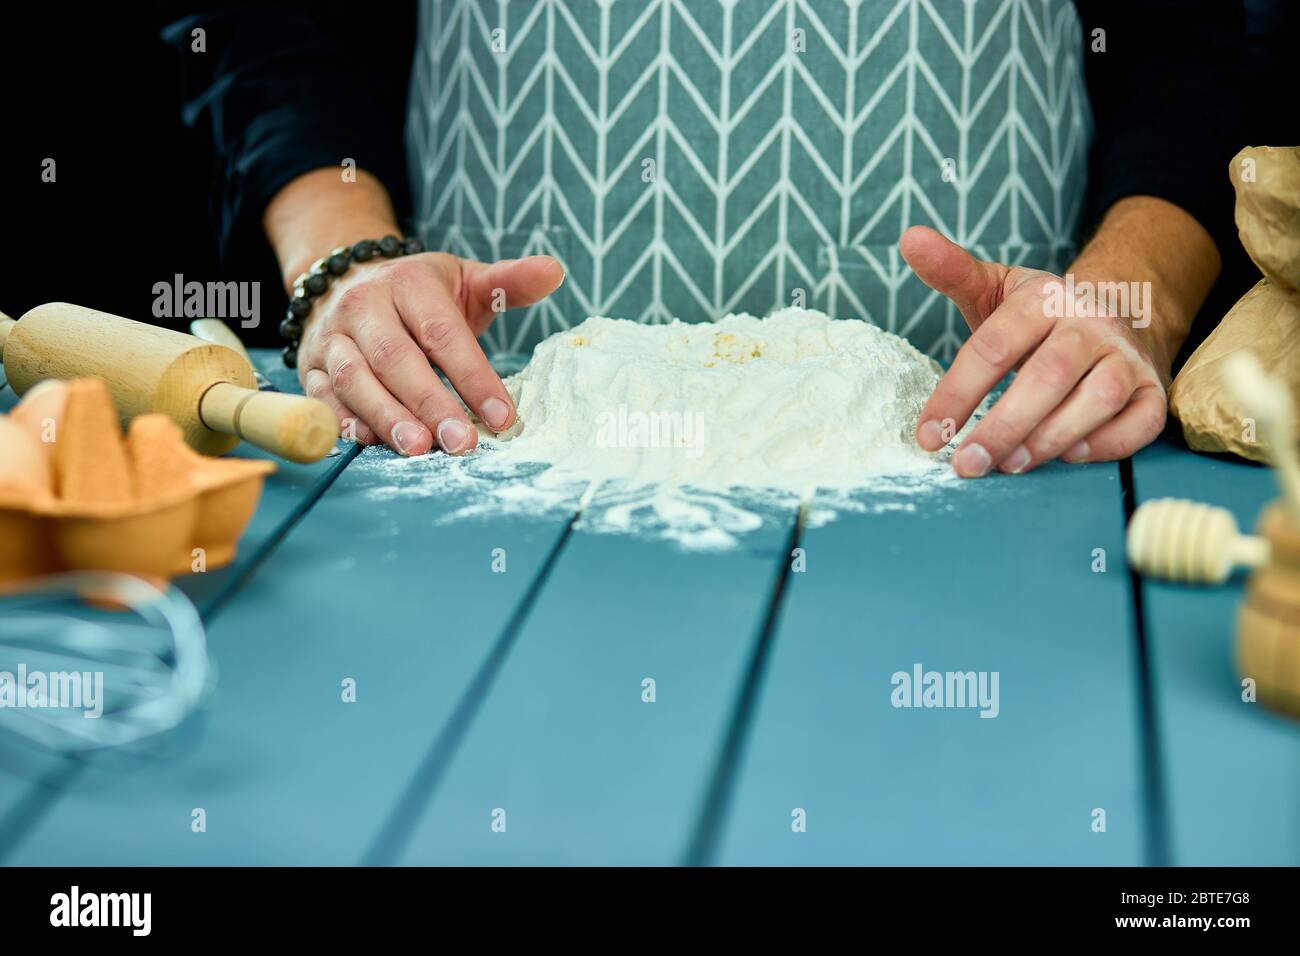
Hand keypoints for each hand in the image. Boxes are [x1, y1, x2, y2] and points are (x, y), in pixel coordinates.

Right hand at [296, 252, 563, 455]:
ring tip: (418, 448)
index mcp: (407, 284)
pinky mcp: (310, 366)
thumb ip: (509, 282)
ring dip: (385, 416)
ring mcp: (332, 337)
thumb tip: (555, 271)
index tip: (504, 416)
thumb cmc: (420, 294)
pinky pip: (322, 395)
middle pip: (396, 359)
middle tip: (462, 442)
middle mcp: (364, 307)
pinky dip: (343, 421)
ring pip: (354, 378)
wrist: (346, 281)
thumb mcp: (465, 280)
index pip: (443, 333)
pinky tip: (370, 443)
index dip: (473, 375)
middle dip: (430, 403)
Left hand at [899, 226, 1167, 476]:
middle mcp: (1091, 325)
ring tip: (1009, 465)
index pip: (994, 346)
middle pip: (1048, 376)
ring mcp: (1126, 357)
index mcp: (1044, 299)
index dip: (957, 393)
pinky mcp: (1153, 389)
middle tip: (967, 464)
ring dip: (1051, 438)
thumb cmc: (1041, 314)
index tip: (928, 435)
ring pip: (1098, 400)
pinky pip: (1141, 422)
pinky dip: (1108, 445)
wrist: (1123, 308)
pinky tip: (1069, 457)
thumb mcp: (995, 287)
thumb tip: (910, 239)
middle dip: (1003, 426)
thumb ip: (952, 271)